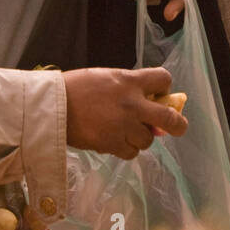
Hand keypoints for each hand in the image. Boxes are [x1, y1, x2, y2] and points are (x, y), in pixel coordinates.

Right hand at [63, 67, 188, 159]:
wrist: (51, 105)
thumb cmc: (75, 88)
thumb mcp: (105, 78)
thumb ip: (128, 88)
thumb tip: (148, 104)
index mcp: (129, 81)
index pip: (163, 79)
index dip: (164, 87)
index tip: (158, 94)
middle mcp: (132, 103)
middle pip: (170, 118)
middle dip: (177, 124)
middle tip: (176, 127)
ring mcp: (124, 125)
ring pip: (148, 140)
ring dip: (140, 138)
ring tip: (124, 133)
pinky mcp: (112, 144)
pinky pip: (131, 152)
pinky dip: (125, 149)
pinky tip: (113, 141)